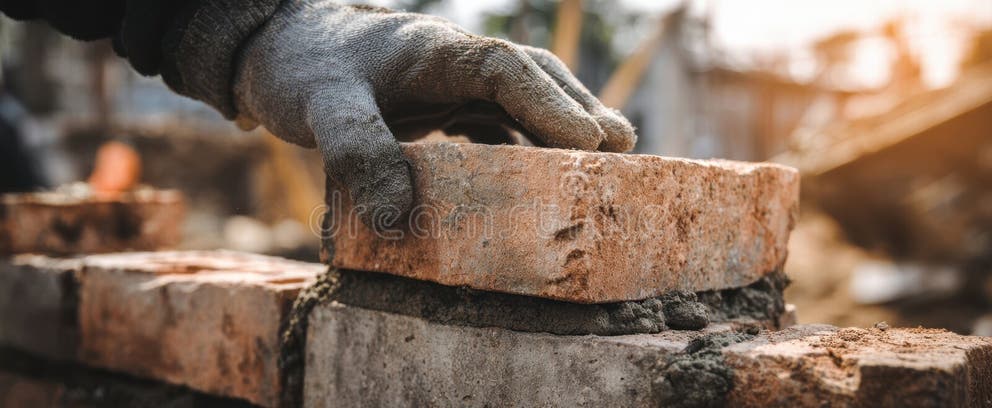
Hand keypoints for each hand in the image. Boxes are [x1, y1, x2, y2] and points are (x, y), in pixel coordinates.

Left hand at [232, 1, 635, 229]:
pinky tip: (535, 176)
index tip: (590, 142)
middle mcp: (454, 62)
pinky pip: (494, 120)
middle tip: (622, 152)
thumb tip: (400, 218)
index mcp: (435, 51)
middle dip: (578, 111)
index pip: (508, 70)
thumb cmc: (299, 67)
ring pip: (520, 100)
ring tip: (600, 165)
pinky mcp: (441, 103)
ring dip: (558, 128)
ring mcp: (451, 82)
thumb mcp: (320, 107)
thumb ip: (357, 152)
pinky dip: (521, 144)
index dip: (552, 104)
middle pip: (532, 79)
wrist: (275, 48)